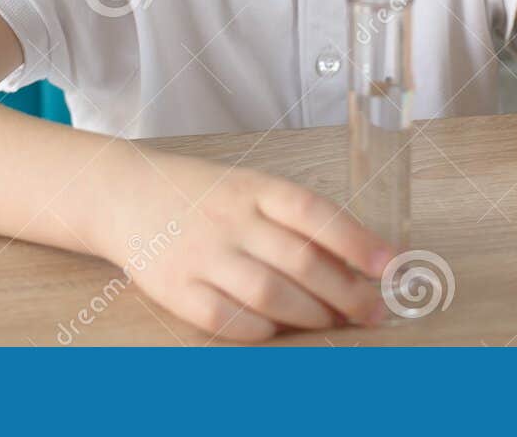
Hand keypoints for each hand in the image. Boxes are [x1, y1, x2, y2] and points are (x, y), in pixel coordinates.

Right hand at [104, 150, 400, 342]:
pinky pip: (226, 318)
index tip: (390, 265)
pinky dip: (260, 330)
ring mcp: (201, 254)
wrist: (126, 193)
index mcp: (254, 187)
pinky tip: (279, 329)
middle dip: (346, 291)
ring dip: (311, 314)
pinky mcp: (175, 287)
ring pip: (269, 293)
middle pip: (299, 260)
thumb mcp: (250, 187)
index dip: (357, 240)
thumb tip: (361, 257)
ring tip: (333, 322)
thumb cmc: (203, 195)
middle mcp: (230, 219)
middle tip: (373, 311)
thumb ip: (296, 218)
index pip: (314, 212)